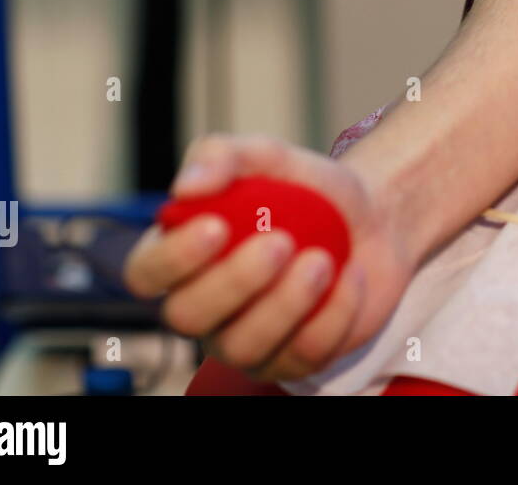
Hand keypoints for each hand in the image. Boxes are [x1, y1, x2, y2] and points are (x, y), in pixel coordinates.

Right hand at [123, 134, 413, 381]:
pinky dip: (333, 315)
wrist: (371, 219)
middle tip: (281, 241)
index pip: (146, 273)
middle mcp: (204, 307)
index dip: (174, 258)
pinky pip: (304, 355)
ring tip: (322, 260)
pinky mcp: (294, 360)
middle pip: (188, 317)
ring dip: (286, 303)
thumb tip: (186, 187)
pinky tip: (351, 277)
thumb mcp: (268, 157)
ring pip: (244, 346)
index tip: (218, 226)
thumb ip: (221, 156)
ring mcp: (246, 342)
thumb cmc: (305, 190)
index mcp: (182, 257)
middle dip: (234, 281)